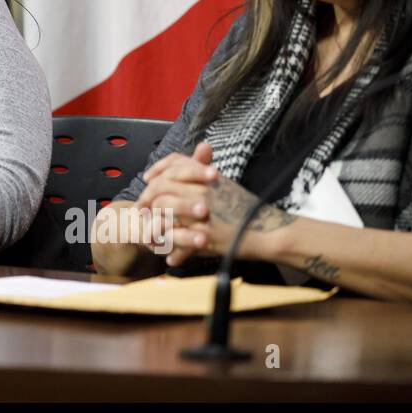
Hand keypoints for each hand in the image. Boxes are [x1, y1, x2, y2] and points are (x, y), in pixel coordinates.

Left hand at [136, 141, 295, 266]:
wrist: (269, 232)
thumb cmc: (247, 210)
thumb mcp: (225, 187)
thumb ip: (204, 175)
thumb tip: (196, 153)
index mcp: (207, 177)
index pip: (174, 163)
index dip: (158, 170)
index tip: (148, 179)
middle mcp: (202, 190)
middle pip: (161, 187)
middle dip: (146, 199)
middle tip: (141, 211)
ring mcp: (202, 213)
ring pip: (163, 211)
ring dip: (153, 225)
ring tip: (151, 236)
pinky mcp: (205, 235)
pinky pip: (176, 239)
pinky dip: (171, 250)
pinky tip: (170, 259)